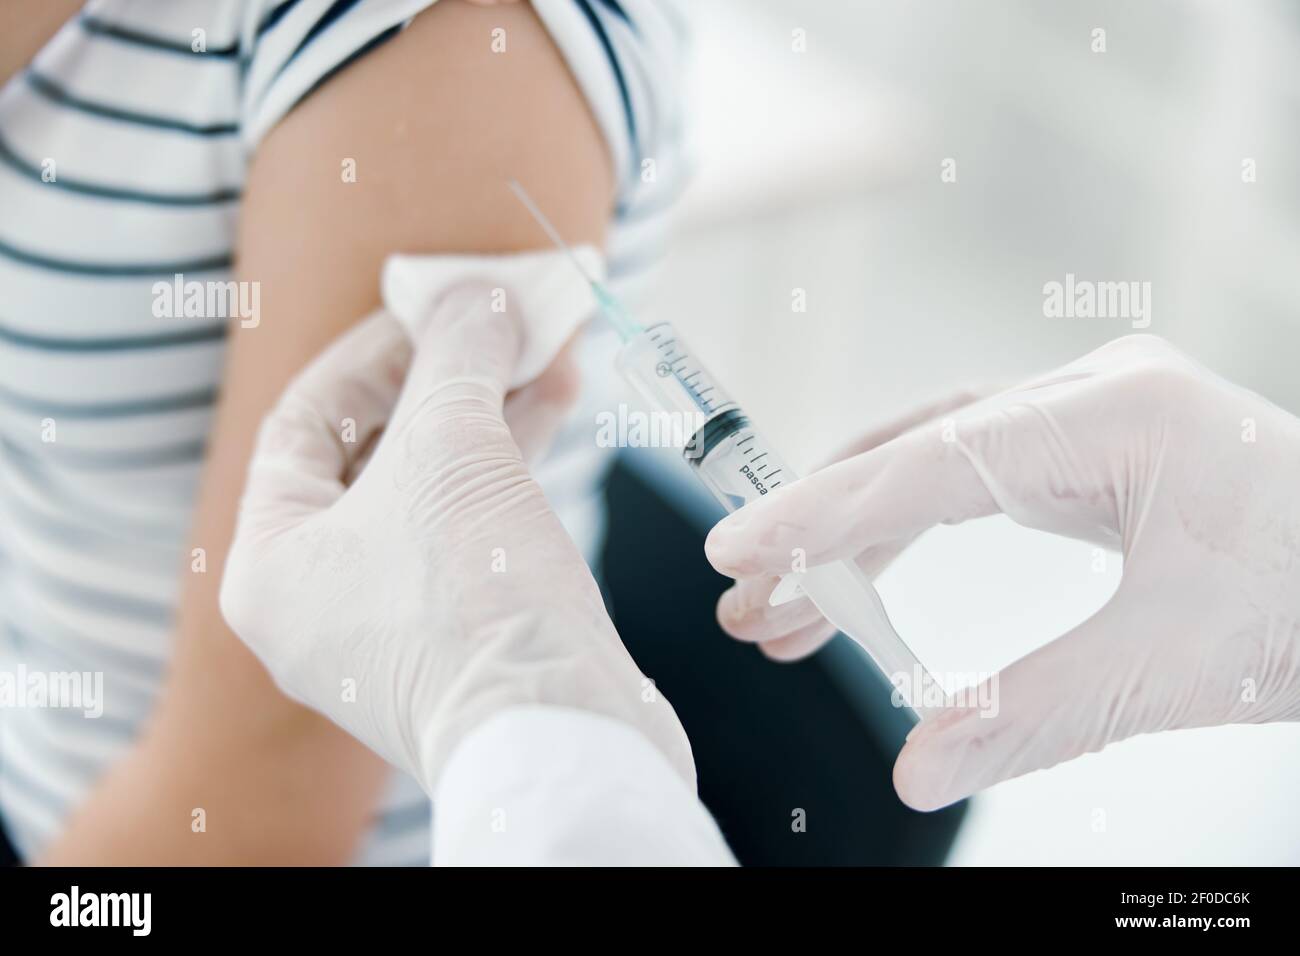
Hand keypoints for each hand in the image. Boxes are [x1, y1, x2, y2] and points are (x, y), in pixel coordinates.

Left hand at [220, 285, 693, 791]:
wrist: (559, 733)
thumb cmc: (471, 597)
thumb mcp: (450, 446)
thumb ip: (455, 356)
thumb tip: (477, 296)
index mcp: (272, 561)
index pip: (307, 419)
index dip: (374, 349)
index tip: (438, 306)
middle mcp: (321, 599)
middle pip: (378, 452)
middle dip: (447, 377)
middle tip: (499, 321)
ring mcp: (395, 625)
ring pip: (436, 489)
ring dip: (491, 413)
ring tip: (547, 353)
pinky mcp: (465, 637)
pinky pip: (474, 528)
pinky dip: (510, 466)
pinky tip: (557, 409)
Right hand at [704, 335, 1299, 808]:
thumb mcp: (1177, 663)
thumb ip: (1035, 712)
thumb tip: (918, 767)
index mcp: (1118, 416)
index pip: (930, 464)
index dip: (821, 513)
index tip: (739, 551)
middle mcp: (1096, 396)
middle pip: (915, 454)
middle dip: (823, 532)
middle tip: (747, 602)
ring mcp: (1095, 418)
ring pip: (934, 464)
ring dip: (857, 537)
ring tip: (786, 611)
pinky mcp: (1095, 452)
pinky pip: (973, 480)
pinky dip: (910, 532)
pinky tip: (868, 576)